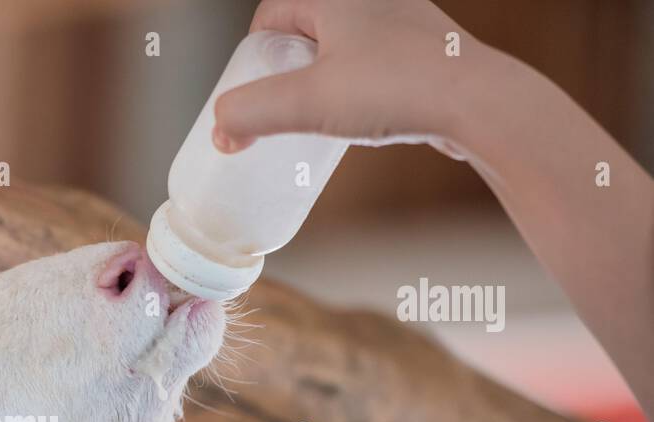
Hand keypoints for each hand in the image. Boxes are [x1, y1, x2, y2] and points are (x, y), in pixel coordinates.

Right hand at [211, 0, 482, 156]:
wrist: (479, 103)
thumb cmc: (397, 90)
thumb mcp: (308, 103)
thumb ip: (252, 113)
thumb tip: (221, 129)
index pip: (272, 14)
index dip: (252, 56)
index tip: (248, 93)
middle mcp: (371, 2)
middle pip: (306, 33)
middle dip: (285, 72)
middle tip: (276, 111)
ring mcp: (404, 25)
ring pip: (343, 51)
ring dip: (323, 83)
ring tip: (316, 119)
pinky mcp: (427, 55)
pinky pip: (377, 67)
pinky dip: (359, 92)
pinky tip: (362, 121)